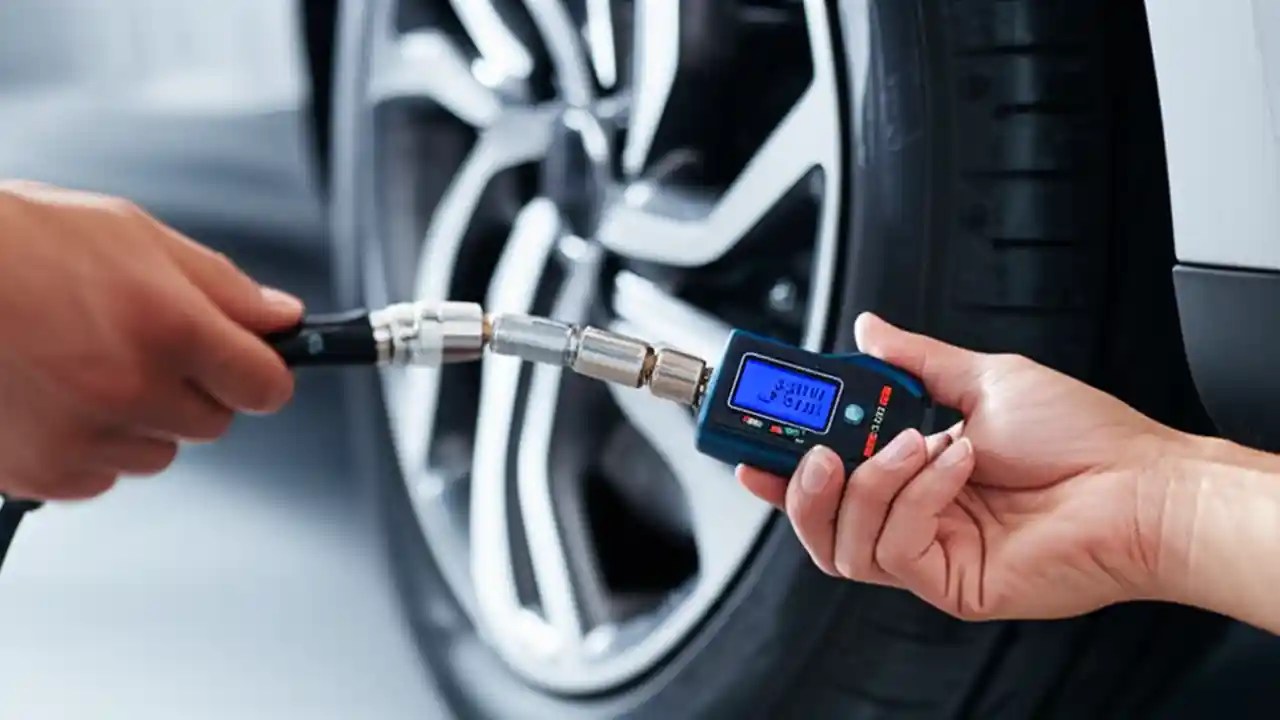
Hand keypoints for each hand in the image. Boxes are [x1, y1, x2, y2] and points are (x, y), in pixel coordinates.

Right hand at [0, 181, 301, 499]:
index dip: (259, 371)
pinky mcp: (41, 473)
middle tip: (142, 348)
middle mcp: (131, 390)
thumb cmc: (15, 244)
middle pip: (215, 423)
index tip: (246, 362)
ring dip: (140, 421)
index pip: (266, 386)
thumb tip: (282, 318)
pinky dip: (88, 447)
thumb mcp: (130, 234)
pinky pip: (100, 477)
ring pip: (158, 453)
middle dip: (194, 390)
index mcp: (168, 326)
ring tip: (83, 367)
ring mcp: (84, 438)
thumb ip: (221, 285)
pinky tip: (52, 398)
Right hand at [737, 312, 1178, 620]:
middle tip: (803, 446)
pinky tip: (953, 464)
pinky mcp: (948, 583)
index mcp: (914, 470)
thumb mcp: (984, 378)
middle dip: (798, 482)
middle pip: (819, 519)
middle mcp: (915, 515)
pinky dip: (917, 494)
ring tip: (913, 441)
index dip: (781, 462)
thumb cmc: (1082, 439)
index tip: (753, 434)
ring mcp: (930, 553)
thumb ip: (914, 358)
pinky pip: (894, 546)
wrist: (1139, 485)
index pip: (828, 475)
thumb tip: (867, 328)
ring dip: (871, 481)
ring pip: (842, 541)